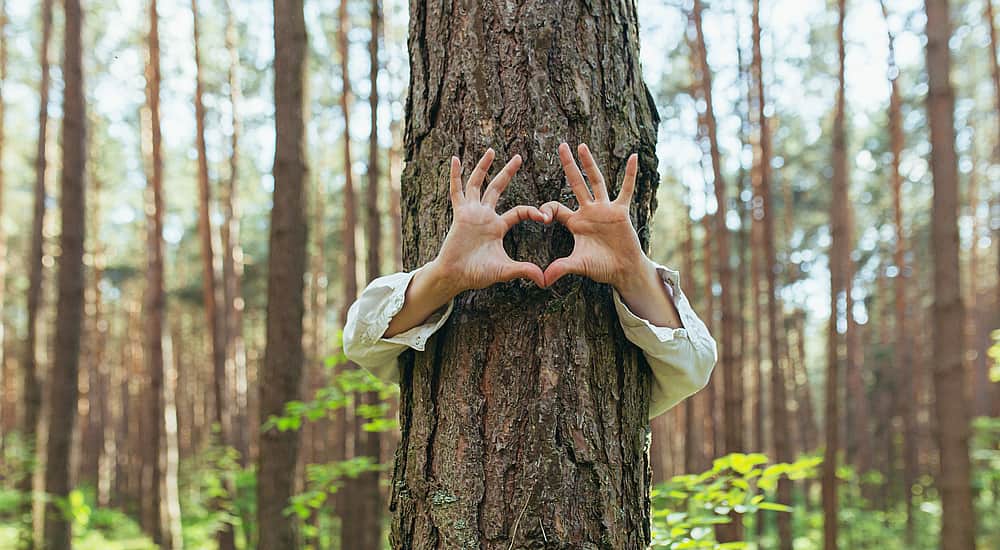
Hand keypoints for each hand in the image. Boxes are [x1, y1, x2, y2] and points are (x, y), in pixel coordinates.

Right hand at [429, 148, 548, 292]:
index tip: (546, 217)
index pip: (519, 211)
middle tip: (519, 157)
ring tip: (491, 150)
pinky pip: (456, 192)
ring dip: (483, 167)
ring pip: (478, 184)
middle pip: (498, 188)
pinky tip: (456, 160)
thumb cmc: (478, 273)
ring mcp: (471, 213)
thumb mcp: (505, 270)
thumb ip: (524, 270)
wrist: (456, 276)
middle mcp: (485, 215)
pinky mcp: (459, 214)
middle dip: (508, 172)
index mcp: (498, 226)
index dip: (533, 211)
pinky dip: (455, 176)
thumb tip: (544, 280)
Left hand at [540, 143, 652, 289]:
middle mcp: (589, 211)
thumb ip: (560, 269)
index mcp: (575, 222)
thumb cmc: (600, 267)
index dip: (546, 209)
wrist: (623, 271)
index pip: (555, 207)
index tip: (540, 218)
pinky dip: (630, 175)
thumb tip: (541, 281)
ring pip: (596, 181)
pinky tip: (632, 157)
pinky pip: (626, 190)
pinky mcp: (621, 212)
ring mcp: (605, 209)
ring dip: (589, 163)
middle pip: (576, 183)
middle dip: (568, 165)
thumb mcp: (577, 265)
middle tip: (561, 146)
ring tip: (582, 145)